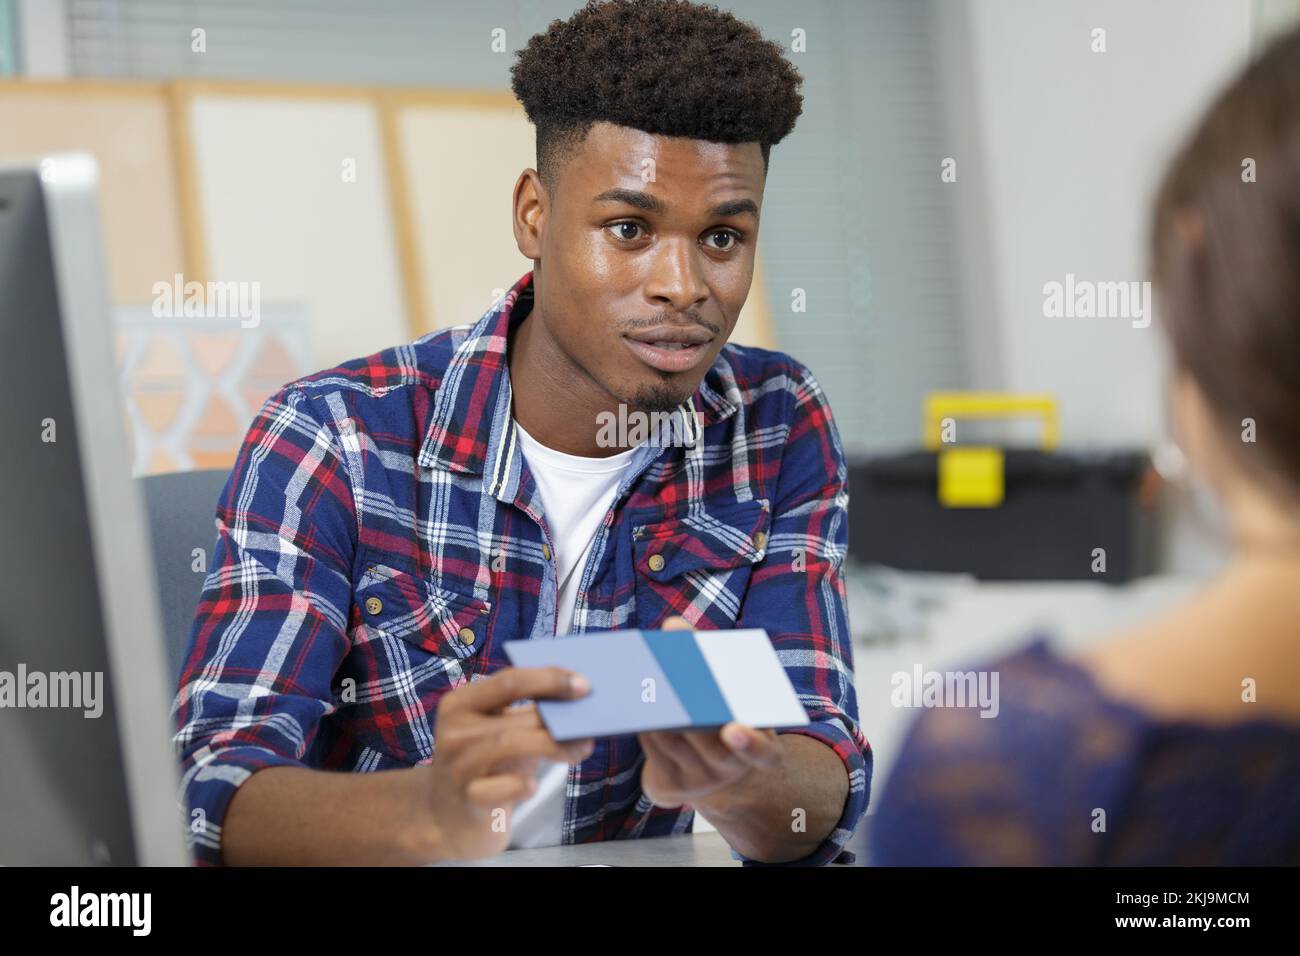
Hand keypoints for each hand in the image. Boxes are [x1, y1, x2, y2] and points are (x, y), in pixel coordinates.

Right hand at [418, 666, 593, 860]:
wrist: (446, 817)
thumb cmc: (484, 764)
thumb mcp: (496, 731)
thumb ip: (525, 713)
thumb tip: (578, 700)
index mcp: (460, 703)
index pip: (509, 681)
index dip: (549, 679)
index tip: (584, 684)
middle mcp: (454, 731)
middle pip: (515, 716)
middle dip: (559, 718)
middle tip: (593, 721)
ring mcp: (458, 766)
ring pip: (511, 744)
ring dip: (555, 745)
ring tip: (582, 747)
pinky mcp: (468, 799)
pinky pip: (504, 787)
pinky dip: (523, 784)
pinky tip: (534, 785)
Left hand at [637, 617, 782, 808]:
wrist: (707, 765)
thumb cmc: (722, 713)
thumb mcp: (729, 691)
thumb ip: (708, 657)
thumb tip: (673, 626)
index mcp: (760, 747)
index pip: (764, 752)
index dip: (752, 743)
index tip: (733, 729)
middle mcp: (732, 770)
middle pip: (711, 750)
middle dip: (690, 716)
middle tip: (671, 688)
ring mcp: (700, 783)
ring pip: (675, 746)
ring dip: (659, 714)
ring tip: (642, 682)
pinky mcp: (670, 787)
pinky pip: (653, 754)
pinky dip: (643, 725)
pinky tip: (631, 701)